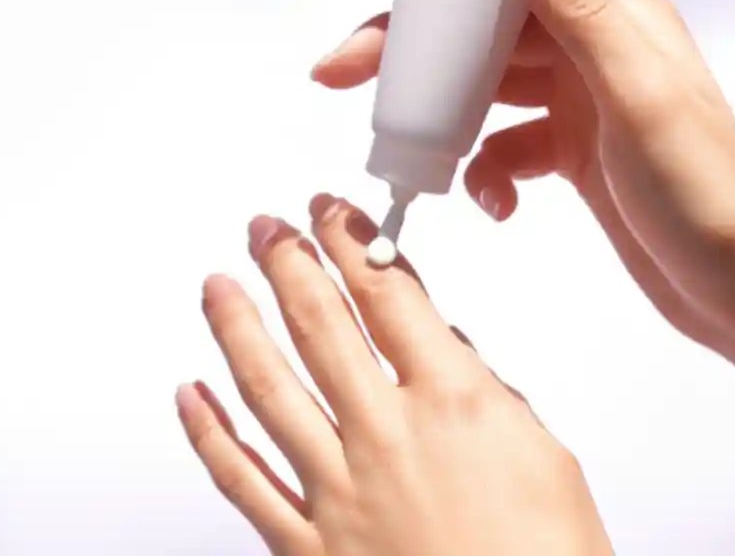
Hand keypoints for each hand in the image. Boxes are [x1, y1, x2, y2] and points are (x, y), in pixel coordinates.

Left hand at [176, 195, 612, 554]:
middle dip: (287, 264)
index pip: (388, 296)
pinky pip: (242, 479)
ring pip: (268, 387)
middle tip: (267, 227)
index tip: (334, 211)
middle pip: (320, 326)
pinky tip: (189, 395)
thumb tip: (447, 348)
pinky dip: (207, 434)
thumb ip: (491, 394)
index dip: (352, 241)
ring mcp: (338, 490)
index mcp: (454, 403)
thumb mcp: (545, 457)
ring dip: (236, 326)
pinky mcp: (308, 545)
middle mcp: (386, 435)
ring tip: (218, 283)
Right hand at [314, 0, 734, 348]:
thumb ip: (583, 11)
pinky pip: (506, 145)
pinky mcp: (575, 154)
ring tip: (407, 152)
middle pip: (483, 31)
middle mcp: (596, 51)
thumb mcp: (639, 97)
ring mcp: (583, 104)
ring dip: (441, 117)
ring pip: (486, 89)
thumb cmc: (706, 195)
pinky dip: (485, 169)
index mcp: (616, 18)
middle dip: (411, 48)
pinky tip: (489, 201)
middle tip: (341, 71)